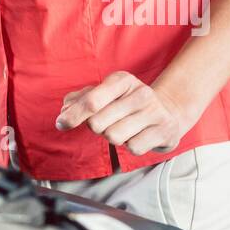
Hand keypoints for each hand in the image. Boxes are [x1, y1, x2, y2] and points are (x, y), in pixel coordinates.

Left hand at [55, 71, 197, 155]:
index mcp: (122, 80)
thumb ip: (78, 102)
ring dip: (112, 137)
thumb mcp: (103, 95)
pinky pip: (133, 148)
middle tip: (107, 123)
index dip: (73, 116)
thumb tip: (63, 115)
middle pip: (97, 123)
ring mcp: (155, 112)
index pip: (91, 101)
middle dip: (95, 128)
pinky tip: (138, 136)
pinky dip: (130, 146)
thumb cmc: (124, 105)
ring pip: (113, 137)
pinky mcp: (165, 132)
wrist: (168, 112)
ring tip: (123, 128)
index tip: (61, 124)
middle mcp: (141, 93)